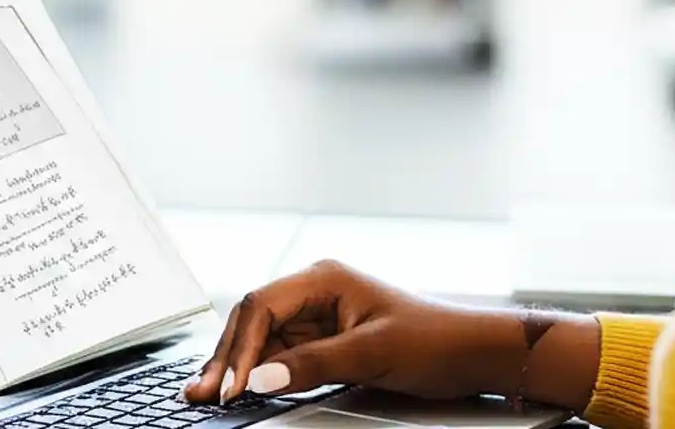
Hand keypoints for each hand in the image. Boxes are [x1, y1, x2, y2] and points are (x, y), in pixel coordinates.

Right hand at [182, 260, 523, 404]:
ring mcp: (317, 316)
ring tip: (206, 396)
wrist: (474, 354)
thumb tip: (259, 380)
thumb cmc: (435, 341)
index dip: (240, 348)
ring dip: (236, 368)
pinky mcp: (324, 340)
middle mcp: (314, 291)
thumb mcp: (372, 355)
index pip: (261, 306)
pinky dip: (258, 374)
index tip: (232, 387)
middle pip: (252, 322)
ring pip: (261, 341)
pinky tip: (239, 390)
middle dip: (226, 358)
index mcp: (323, 278)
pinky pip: (280, 355)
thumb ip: (312, 365)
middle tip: (200, 395)